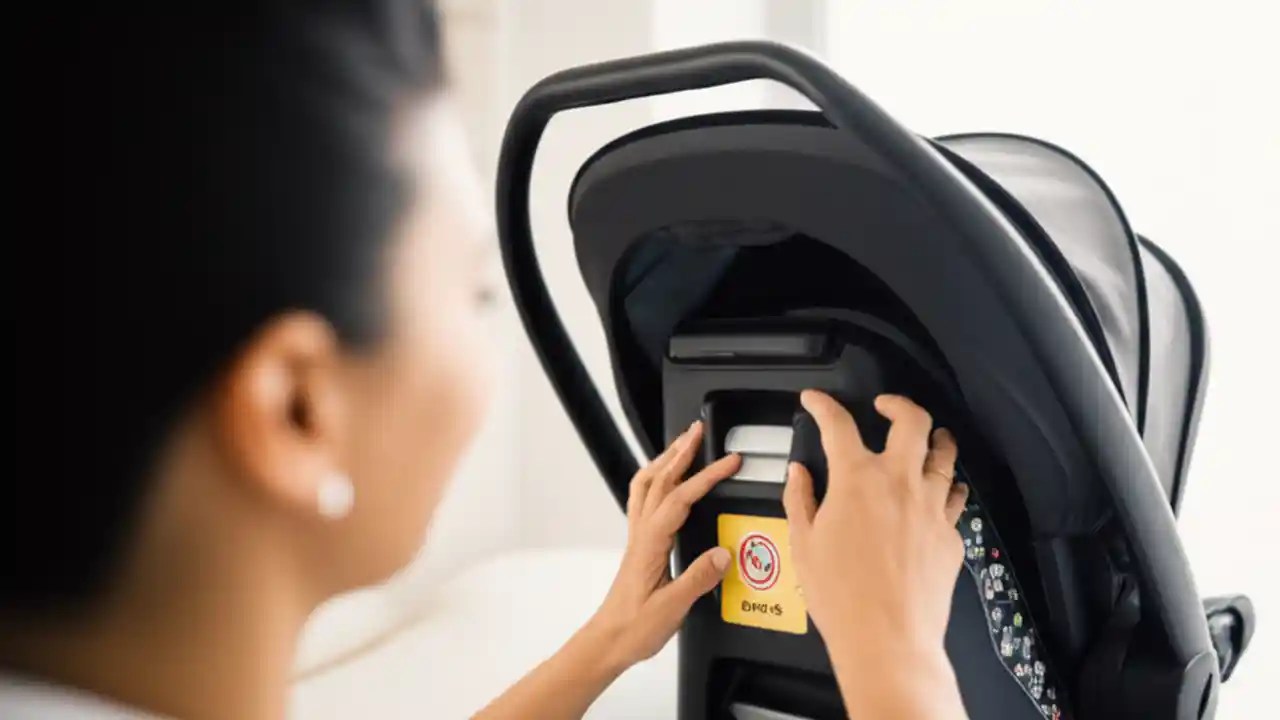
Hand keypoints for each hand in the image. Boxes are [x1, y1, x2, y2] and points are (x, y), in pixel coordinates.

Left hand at [589, 421, 741, 668]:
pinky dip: (656, 480)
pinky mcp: (638, 544)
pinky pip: (643, 500)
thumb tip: (723, 553)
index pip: (681, 498)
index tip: (730, 462)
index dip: (706, 476)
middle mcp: (642, 533)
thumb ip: (697, 579)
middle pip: (660, 479)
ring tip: (682, 443)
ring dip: (665, 460)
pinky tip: (666, 480)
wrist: (608, 640)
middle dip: (681, 451)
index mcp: (651, 543)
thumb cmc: (634, 627)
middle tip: (699, 429)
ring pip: (647, 485)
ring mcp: (638, 536)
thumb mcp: (672, 608)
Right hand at [783, 390, 968, 716]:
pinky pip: (957, 497)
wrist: (887, 639)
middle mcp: (899, 484)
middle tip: (886, 404)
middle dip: (898, 403)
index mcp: (857, 480)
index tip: (816, 401)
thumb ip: (800, 500)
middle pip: (912, 421)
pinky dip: (950, 486)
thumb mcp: (803, 544)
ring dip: (935, 439)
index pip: (838, 424)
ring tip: (930, 437)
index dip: (823, 405)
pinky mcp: (951, 535)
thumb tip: (799, 475)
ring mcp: (931, 508)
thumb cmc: (842, 598)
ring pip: (944, 454)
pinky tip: (945, 489)